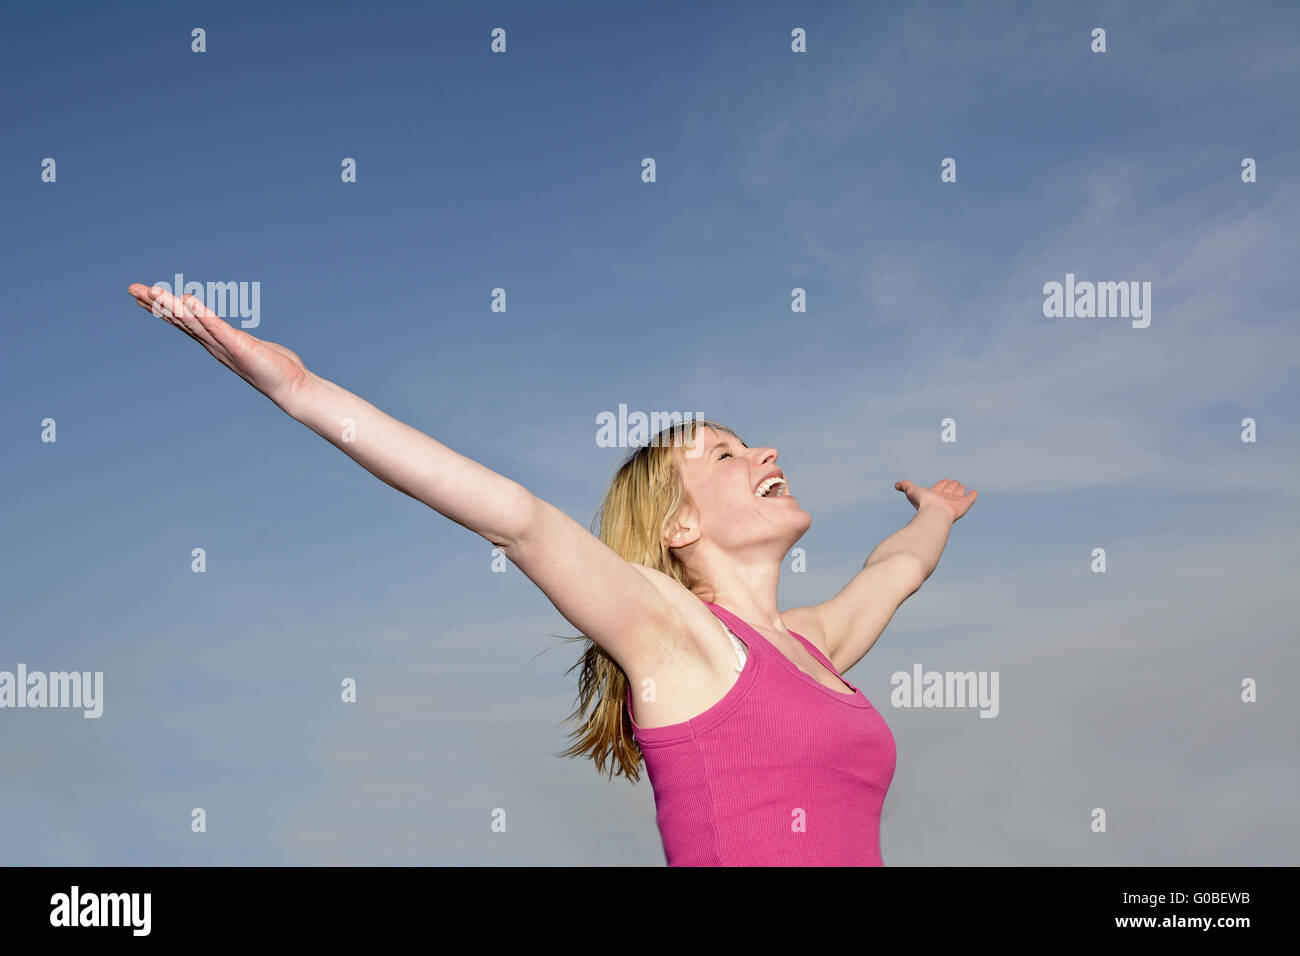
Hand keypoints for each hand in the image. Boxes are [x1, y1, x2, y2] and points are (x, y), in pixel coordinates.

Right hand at [127, 283, 311, 409]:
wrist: (292, 388)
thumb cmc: (274, 367)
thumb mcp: (247, 348)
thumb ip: (235, 340)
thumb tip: (231, 336)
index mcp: (215, 342)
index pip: (184, 322)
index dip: (163, 309)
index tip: (142, 296)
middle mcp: (214, 344)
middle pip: (180, 320)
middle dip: (156, 305)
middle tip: (131, 289)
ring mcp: (225, 345)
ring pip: (192, 322)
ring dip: (172, 307)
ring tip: (153, 291)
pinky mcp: (238, 345)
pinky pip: (217, 326)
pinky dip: (202, 313)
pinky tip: (188, 299)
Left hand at [894, 478, 977, 521]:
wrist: (935, 513)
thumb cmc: (923, 503)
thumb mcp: (912, 490)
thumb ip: (904, 485)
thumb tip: (896, 485)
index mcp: (934, 495)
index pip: (939, 487)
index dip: (941, 484)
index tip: (944, 481)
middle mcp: (945, 498)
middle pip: (949, 489)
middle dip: (951, 485)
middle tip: (952, 483)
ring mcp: (954, 502)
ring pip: (959, 493)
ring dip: (960, 489)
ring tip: (961, 486)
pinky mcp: (964, 505)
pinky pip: (970, 499)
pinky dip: (972, 495)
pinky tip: (974, 492)